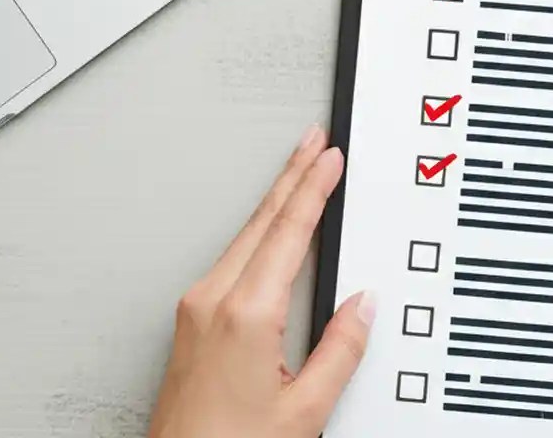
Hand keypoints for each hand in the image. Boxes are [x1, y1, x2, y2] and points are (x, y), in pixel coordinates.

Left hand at [148, 126, 375, 437]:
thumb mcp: (305, 411)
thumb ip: (340, 351)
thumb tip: (362, 306)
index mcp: (246, 315)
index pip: (289, 232)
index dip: (313, 188)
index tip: (329, 157)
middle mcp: (212, 302)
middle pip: (261, 221)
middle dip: (291, 175)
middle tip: (313, 141)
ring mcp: (195, 310)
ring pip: (244, 237)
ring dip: (274, 200)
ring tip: (298, 172)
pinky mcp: (191, 323)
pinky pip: (231, 260)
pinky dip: (258, 232)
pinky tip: (270, 229)